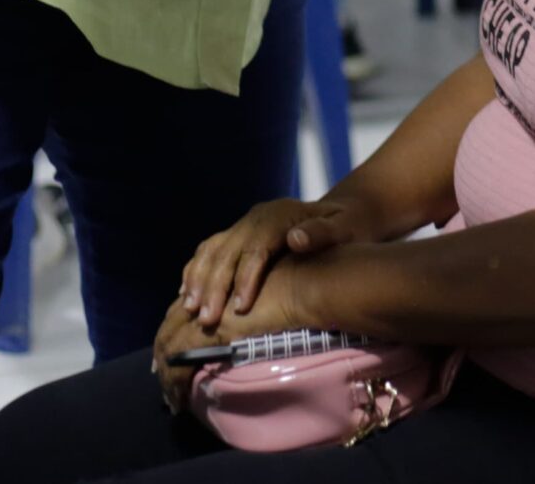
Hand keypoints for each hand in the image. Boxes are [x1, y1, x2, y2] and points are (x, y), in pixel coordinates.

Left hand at [153, 267, 309, 410]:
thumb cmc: (289, 291)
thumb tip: (236, 327)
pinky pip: (182, 359)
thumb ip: (240, 310)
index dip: (168, 337)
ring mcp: (203, 311)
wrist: (300, 288)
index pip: (178, 313)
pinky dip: (177, 381)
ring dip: (167, 378)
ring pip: (169, 347)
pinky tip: (182, 398)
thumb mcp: (258, 299)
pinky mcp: (209, 329)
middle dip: (161, 360)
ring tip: (173, 401)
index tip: (165, 362)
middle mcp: (202, 296)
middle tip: (163, 386)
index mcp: (211, 286)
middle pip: (168, 330)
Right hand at [178, 196, 372, 327]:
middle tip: (206, 320)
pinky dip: (195, 272)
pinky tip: (186, 296)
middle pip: (228, 251)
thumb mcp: (345, 227)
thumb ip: (322, 232)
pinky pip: (209, 251)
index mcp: (281, 215)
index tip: (239, 308)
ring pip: (212, 251)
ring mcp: (244, 225)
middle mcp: (257, 217)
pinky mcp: (237, 234)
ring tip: (191, 311)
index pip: (256, 248)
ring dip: (198, 280)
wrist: (342, 214)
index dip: (245, 278)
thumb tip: (296, 239)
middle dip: (214, 286)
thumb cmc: (348, 228)